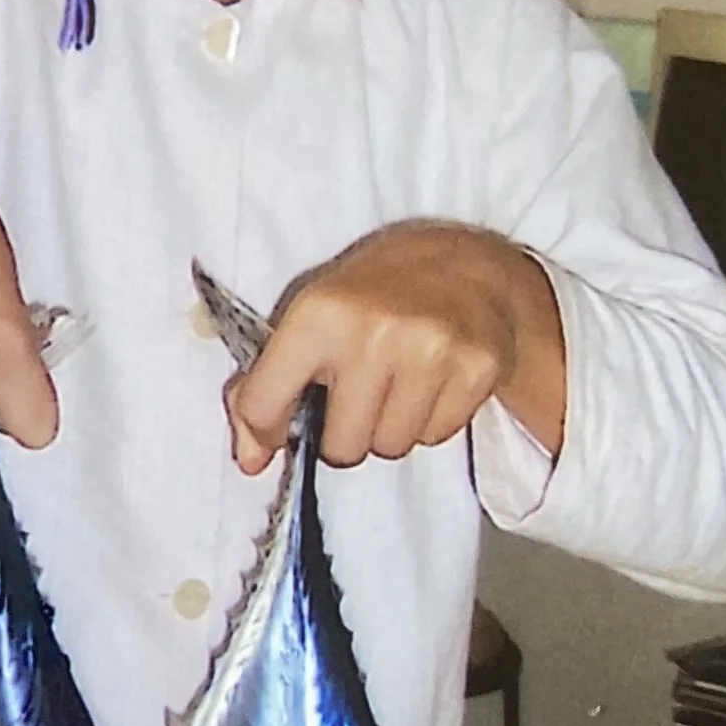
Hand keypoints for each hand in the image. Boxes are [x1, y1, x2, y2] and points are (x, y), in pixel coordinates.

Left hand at [224, 222, 564, 472]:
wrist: (468, 264)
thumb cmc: (377, 293)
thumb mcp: (310, 316)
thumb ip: (266, 385)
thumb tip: (250, 460)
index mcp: (320, 313)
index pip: (264, 406)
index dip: (268, 428)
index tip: (281, 422)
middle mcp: (374, 334)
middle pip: (341, 449)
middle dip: (343, 434)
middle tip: (355, 395)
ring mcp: (431, 353)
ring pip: (390, 448)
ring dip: (388, 428)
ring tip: (395, 384)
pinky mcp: (476, 371)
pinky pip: (434, 438)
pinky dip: (428, 421)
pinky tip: (430, 382)